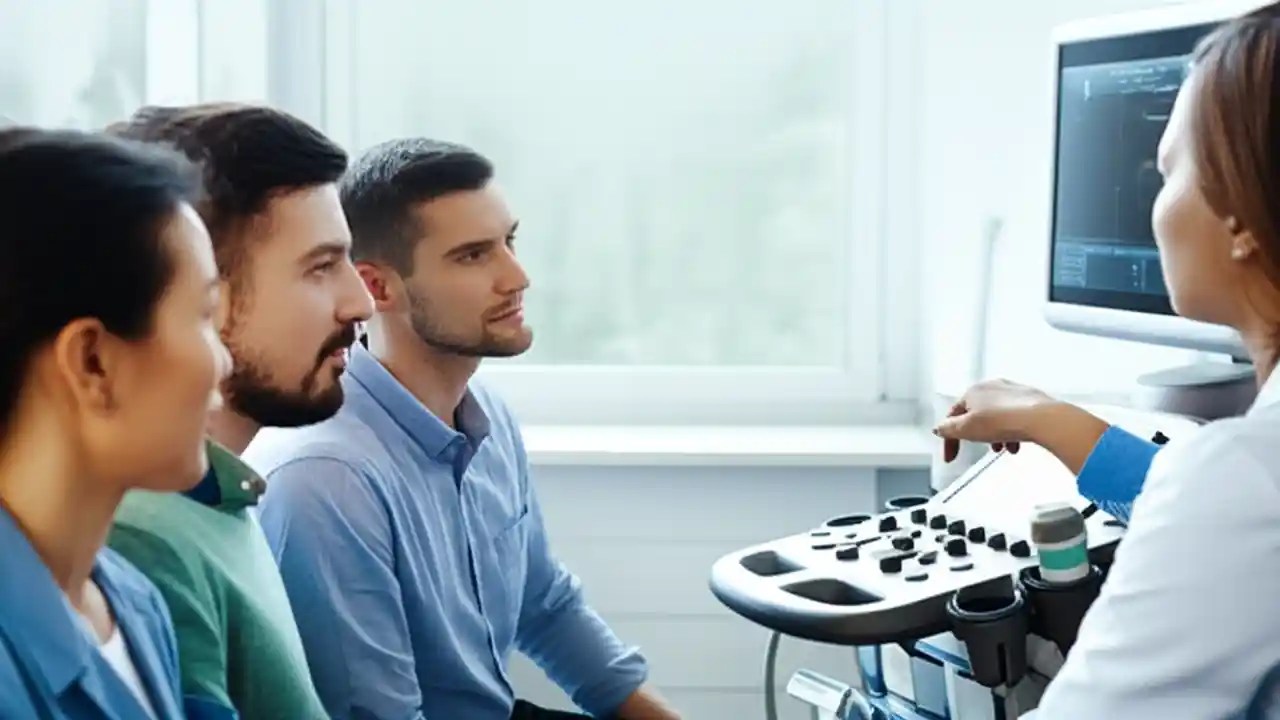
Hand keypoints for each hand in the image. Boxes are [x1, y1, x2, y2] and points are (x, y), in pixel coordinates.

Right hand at [933, 379, 1058, 461]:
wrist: (1042, 419)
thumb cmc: (1006, 421)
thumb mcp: (967, 429)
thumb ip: (949, 429)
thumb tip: (940, 428)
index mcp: (973, 391)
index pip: (953, 416)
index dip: (950, 439)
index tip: (951, 456)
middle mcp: (992, 387)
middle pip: (977, 415)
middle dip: (978, 435)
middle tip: (981, 449)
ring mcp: (1013, 392)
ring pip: (997, 417)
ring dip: (996, 435)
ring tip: (1003, 449)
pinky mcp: (1030, 400)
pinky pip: (1015, 417)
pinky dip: (1012, 431)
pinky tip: (1016, 443)